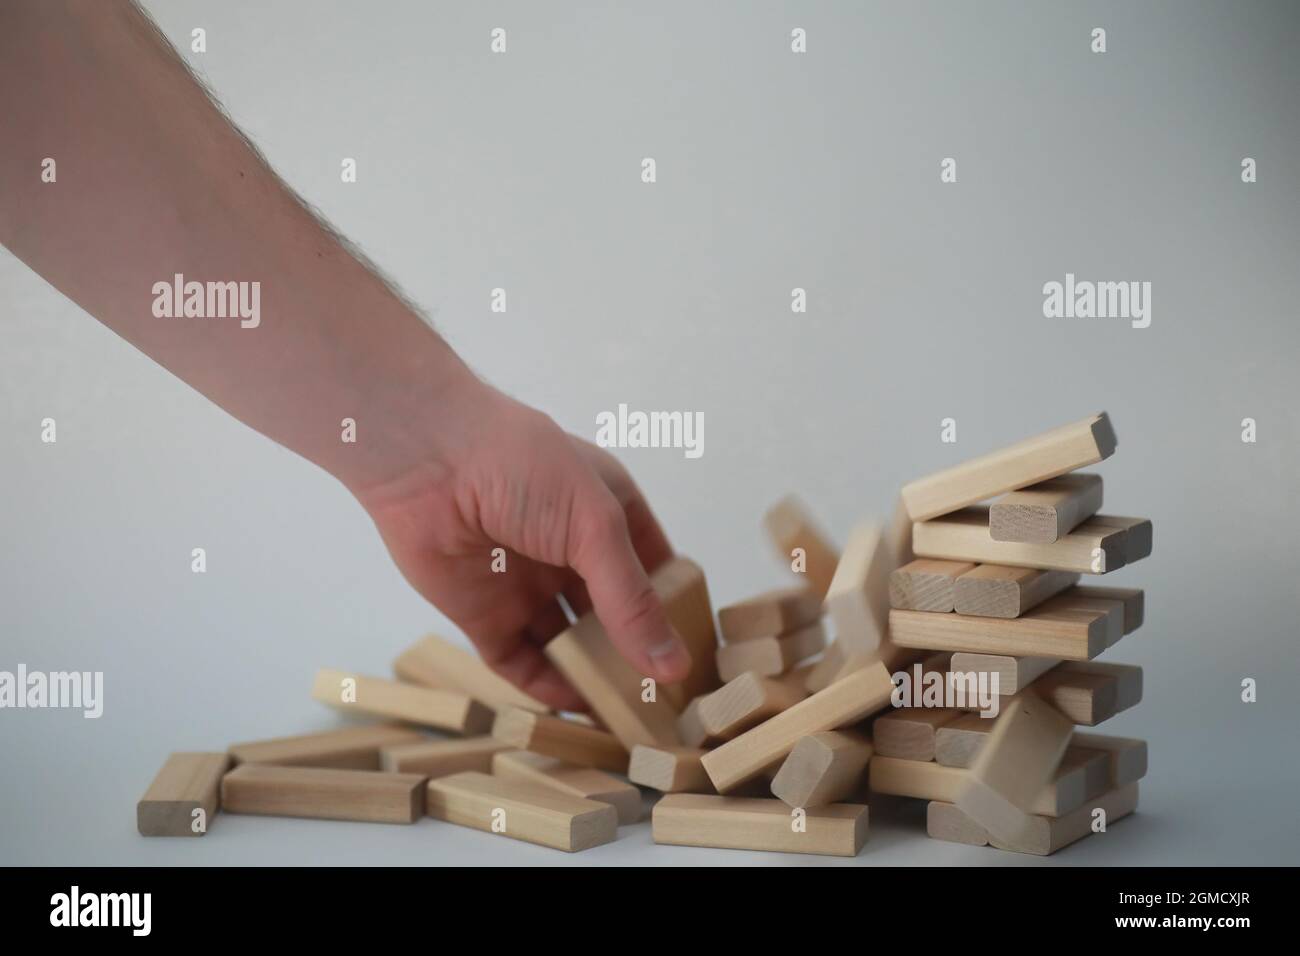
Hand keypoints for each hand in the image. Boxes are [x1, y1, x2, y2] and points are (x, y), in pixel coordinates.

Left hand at [352, 379, 690, 709]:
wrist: (426, 460)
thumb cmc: (520, 466)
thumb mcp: (596, 527)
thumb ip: (631, 600)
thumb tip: (671, 664)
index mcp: (608, 512)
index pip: (654, 570)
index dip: (674, 609)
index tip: (695, 655)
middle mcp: (570, 551)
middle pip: (613, 614)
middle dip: (635, 653)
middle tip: (665, 700)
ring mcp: (528, 584)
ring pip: (570, 644)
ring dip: (593, 678)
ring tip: (625, 717)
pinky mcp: (486, 613)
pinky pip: (522, 660)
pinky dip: (547, 686)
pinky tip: (575, 709)